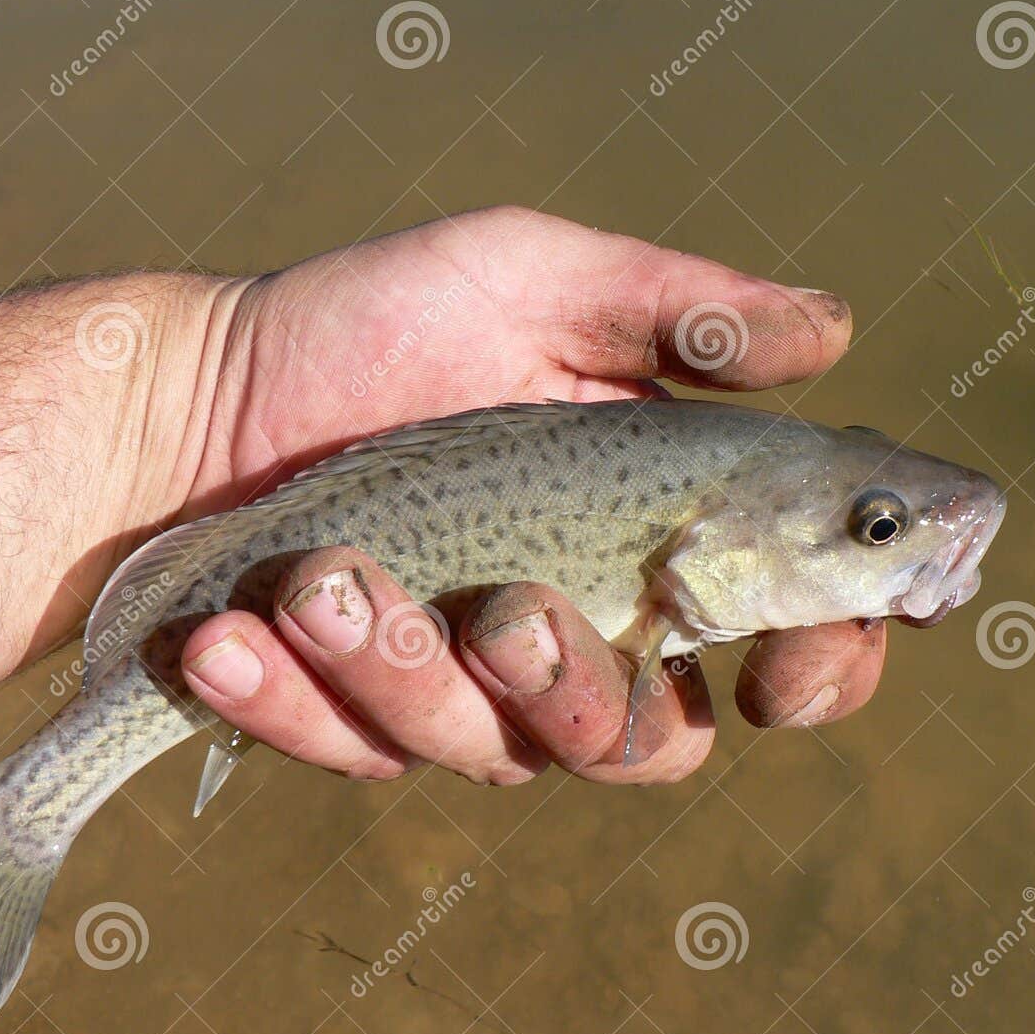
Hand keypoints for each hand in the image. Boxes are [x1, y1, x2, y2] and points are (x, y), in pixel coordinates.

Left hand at [176, 206, 886, 785]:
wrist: (201, 387)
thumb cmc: (380, 323)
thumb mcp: (530, 280)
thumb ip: (675, 309)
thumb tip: (833, 334)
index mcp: (656, 537)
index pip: (790, 638)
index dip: (818, 671)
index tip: (779, 671)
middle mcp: (580, 631)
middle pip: (643, 745)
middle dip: (579, 695)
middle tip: (504, 612)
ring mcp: (468, 689)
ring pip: (496, 753)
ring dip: (411, 676)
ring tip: (322, 579)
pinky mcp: (355, 718)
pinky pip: (354, 752)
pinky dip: (296, 702)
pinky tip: (236, 640)